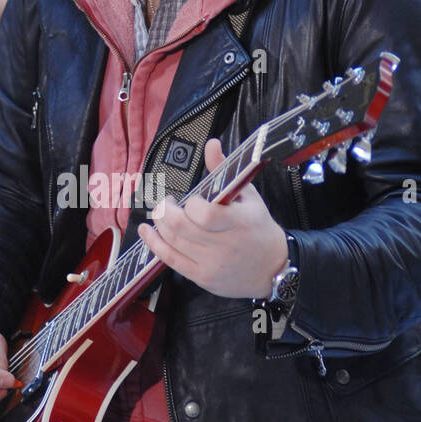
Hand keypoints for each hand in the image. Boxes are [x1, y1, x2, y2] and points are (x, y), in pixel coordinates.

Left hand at [137, 138, 288, 297]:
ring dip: (159, 224)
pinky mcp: (202, 277)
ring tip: (159, 213)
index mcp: (240, 223)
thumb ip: (226, 170)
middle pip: (182, 228)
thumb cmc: (259, 229)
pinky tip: (147, 232)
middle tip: (165, 203)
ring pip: (173, 242)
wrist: (273, 268)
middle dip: (165, 211)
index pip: (206, 214)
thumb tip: (211, 144)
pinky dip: (155, 244)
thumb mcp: (249, 197)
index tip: (192, 199)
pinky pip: (172, 260)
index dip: (192, 205)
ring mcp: (212, 264)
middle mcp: (225, 245)